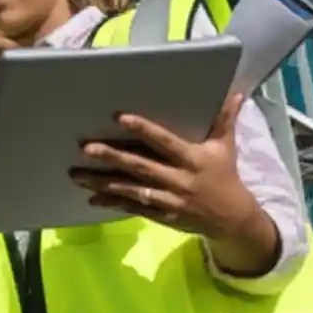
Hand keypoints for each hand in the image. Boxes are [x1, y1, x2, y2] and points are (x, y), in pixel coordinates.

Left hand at [68, 94, 278, 273]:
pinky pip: (134, 208)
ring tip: (77, 174)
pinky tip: (92, 198)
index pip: (165, 142)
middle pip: (141, 166)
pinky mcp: (162, 216)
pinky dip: (113, 203)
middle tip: (86, 147)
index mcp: (193, 159)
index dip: (144, 130)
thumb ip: (225, 120)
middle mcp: (179, 180)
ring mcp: (169, 200)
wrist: (233, 219)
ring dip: (104, 183)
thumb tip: (235, 93)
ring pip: (132, 190)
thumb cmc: (225, 176)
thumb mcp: (226, 147)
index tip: (120, 118)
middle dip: (113, 157)